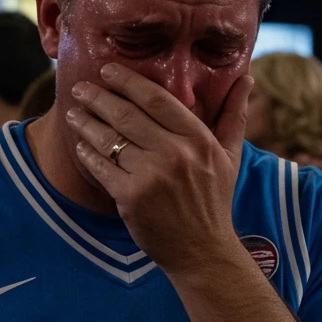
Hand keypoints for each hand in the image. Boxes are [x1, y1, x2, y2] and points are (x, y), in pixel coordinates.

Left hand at [64, 63, 251, 274]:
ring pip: (110, 139)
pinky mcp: (131, 197)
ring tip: (74, 113)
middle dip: (99, 97)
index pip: (156, 99)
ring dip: (87, 123)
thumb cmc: (214, 201)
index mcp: (198, 139)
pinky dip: (88, 154)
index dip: (128, 81)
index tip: (108, 70)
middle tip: (81, 87)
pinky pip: (102, 168)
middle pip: (127, 114)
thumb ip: (234, 115)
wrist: (203, 251)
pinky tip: (80, 145)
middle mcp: (176, 153)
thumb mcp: (230, 156)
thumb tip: (247, 78)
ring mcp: (152, 176)